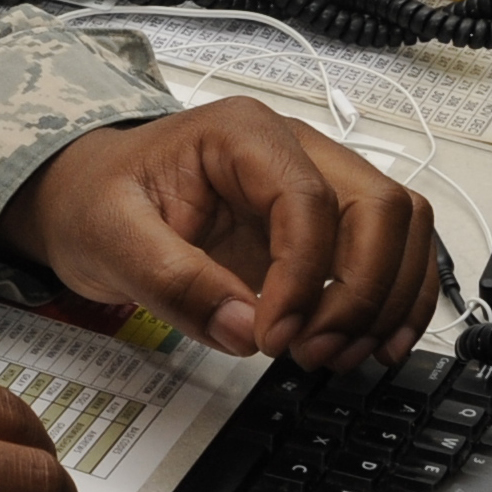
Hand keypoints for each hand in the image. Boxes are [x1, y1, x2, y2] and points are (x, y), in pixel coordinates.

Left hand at [0, 97, 440, 371]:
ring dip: (387, 300)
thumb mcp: (109, 239)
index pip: (308, 198)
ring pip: (401, 227)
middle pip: (379, 205)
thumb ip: (172, 281)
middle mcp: (294, 149)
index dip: (304, 276)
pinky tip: (373, 345)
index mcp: (241, 135)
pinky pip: (393, 252)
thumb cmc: (98, 200)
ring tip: (337, 356)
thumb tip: (243, 329)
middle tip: (312, 352)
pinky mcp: (325, 228)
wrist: (90, 198)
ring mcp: (318, 185)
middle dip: (361, 290)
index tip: (274, 335)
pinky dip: (396, 302)